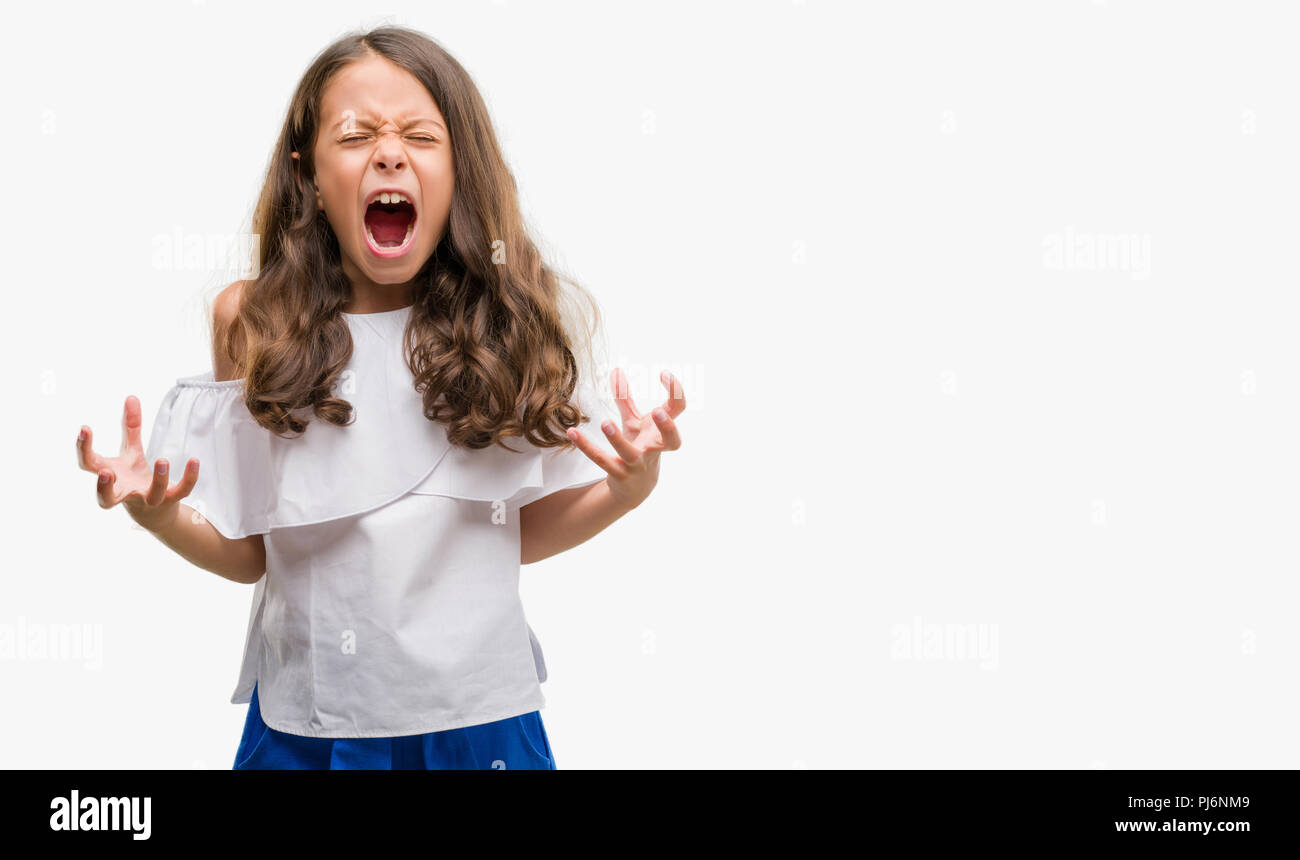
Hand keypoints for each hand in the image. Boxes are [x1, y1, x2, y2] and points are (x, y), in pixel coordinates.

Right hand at [77, 395, 200, 531]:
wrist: (155, 513)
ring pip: (151, 496)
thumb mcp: (131, 452)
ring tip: (162, 460)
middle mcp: (124, 492)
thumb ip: (130, 427)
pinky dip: (189, 478)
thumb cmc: (134, 478)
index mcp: (110, 476)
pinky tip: (195, 460)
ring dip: (157, 480)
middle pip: (106, 498)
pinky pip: (180, 492)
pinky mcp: (170, 501)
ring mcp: (147, 499)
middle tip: (106, 472)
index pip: (88, 464)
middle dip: (103, 488)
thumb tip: (131, 397)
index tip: (86, 427)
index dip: (83, 447)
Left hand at [566, 369, 684, 510]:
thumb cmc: (640, 446)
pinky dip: (587, 447)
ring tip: (605, 423)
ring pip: (630, 453)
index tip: (663, 374)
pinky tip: (572, 432)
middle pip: (672, 440)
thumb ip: (625, 398)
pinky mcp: (620, 474)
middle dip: (667, 426)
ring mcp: (638, 463)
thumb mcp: (635, 422)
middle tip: (658, 410)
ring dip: (617, 438)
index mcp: (661, 431)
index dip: (675, 391)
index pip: (678, 409)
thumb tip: (615, 370)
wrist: (636, 488)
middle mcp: (655, 448)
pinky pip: (602, 460)